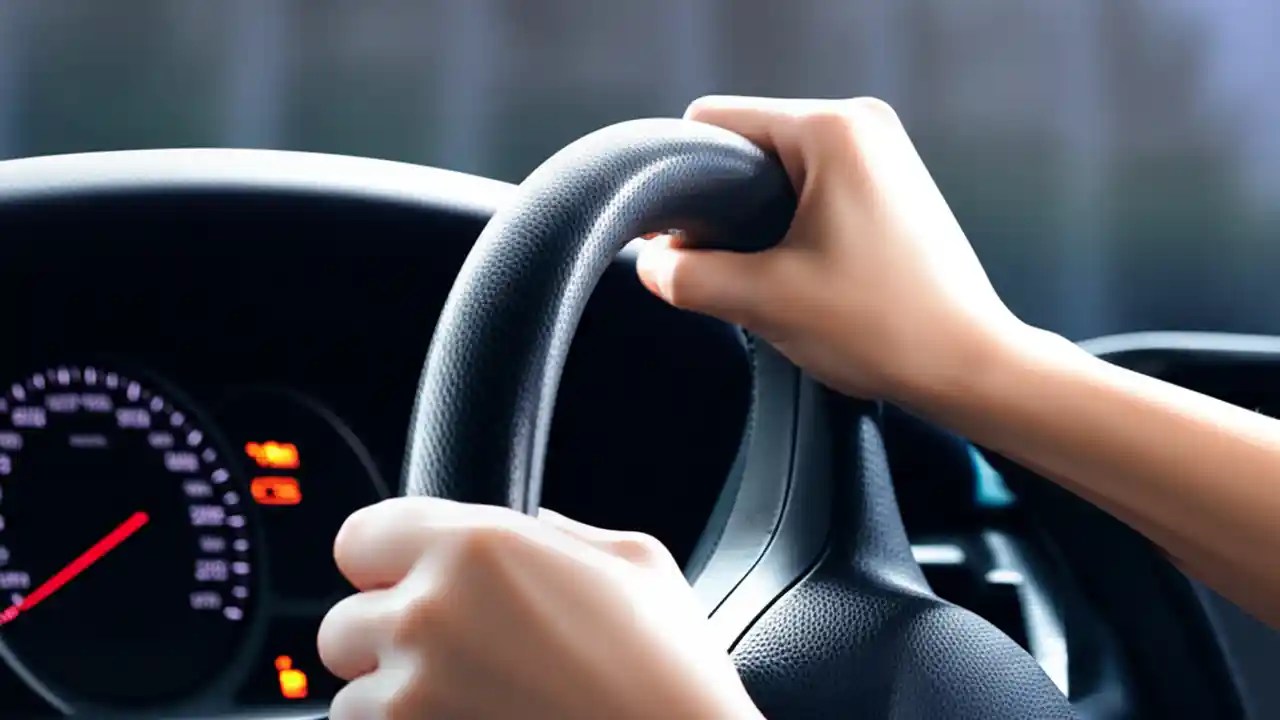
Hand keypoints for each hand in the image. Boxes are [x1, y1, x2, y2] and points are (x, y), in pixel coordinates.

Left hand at [317, 497, 762, 718]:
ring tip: (472, 708)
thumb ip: (564, 533)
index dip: (385, 562)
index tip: (404, 581)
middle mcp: (429, 617)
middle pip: (342, 624)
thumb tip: (535, 524)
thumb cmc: (673, 675)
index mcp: (477, 547)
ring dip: (394, 705)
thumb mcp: (637, 564)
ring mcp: (411, 701)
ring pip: (352, 700)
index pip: (358, 537)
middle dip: (386, 641)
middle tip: (453, 658)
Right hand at [638, 95, 1028, 405]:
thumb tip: (651, 264)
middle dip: (724, 206)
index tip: (680, 238)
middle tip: (732, 268)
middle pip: (747, 144)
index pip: (713, 121)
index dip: (682, 179)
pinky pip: (814, 187)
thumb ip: (688, 277)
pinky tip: (803, 273)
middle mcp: (863, 125)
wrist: (970, 367)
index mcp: (833, 129)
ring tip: (774, 276)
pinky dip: (793, 225)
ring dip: (758, 221)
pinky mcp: (892, 185)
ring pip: (778, 170)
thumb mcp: (763, 301)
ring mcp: (883, 152)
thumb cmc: (885, 327)